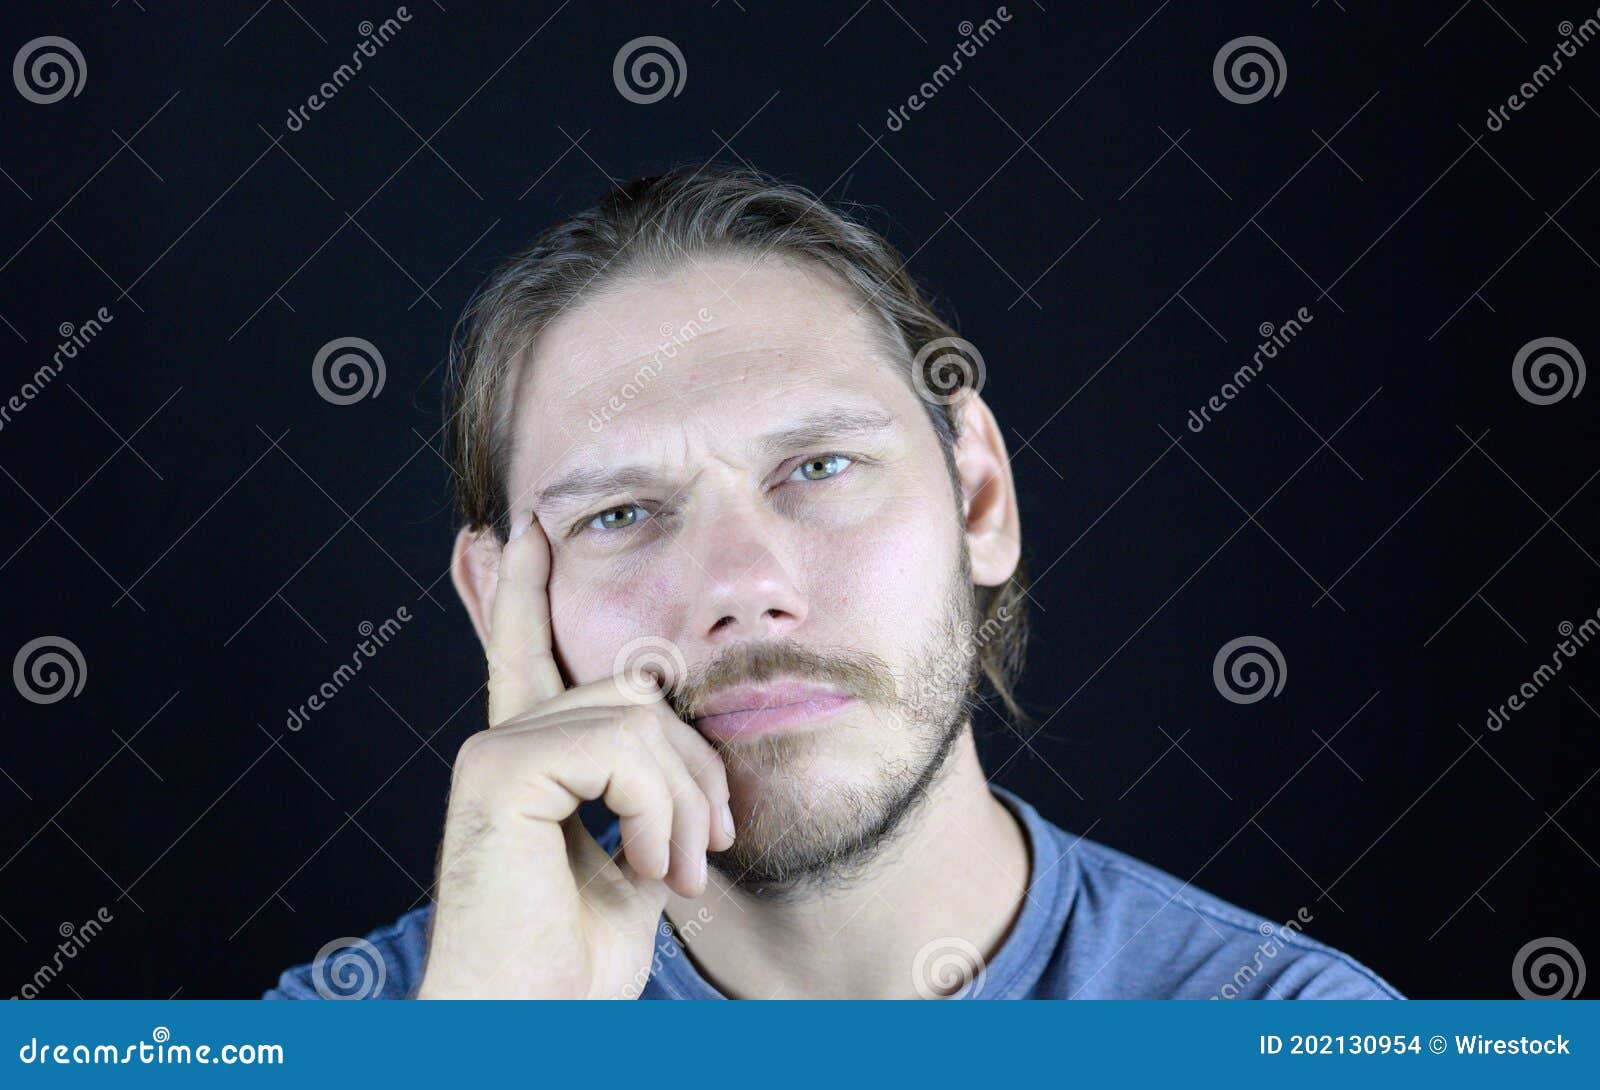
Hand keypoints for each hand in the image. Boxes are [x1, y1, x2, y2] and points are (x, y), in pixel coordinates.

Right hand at [415, 512, 733, 998]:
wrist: (529, 1030)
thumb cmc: (571, 968)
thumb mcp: (630, 865)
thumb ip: (644, 798)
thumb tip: (681, 749)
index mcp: (528, 763)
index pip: (530, 653)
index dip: (525, 589)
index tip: (526, 526)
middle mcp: (502, 746)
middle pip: (635, 689)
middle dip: (694, 763)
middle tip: (712, 848)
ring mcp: (493, 755)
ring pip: (637, 714)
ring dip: (684, 799)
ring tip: (680, 872)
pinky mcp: (497, 774)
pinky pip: (621, 747)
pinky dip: (659, 810)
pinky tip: (651, 870)